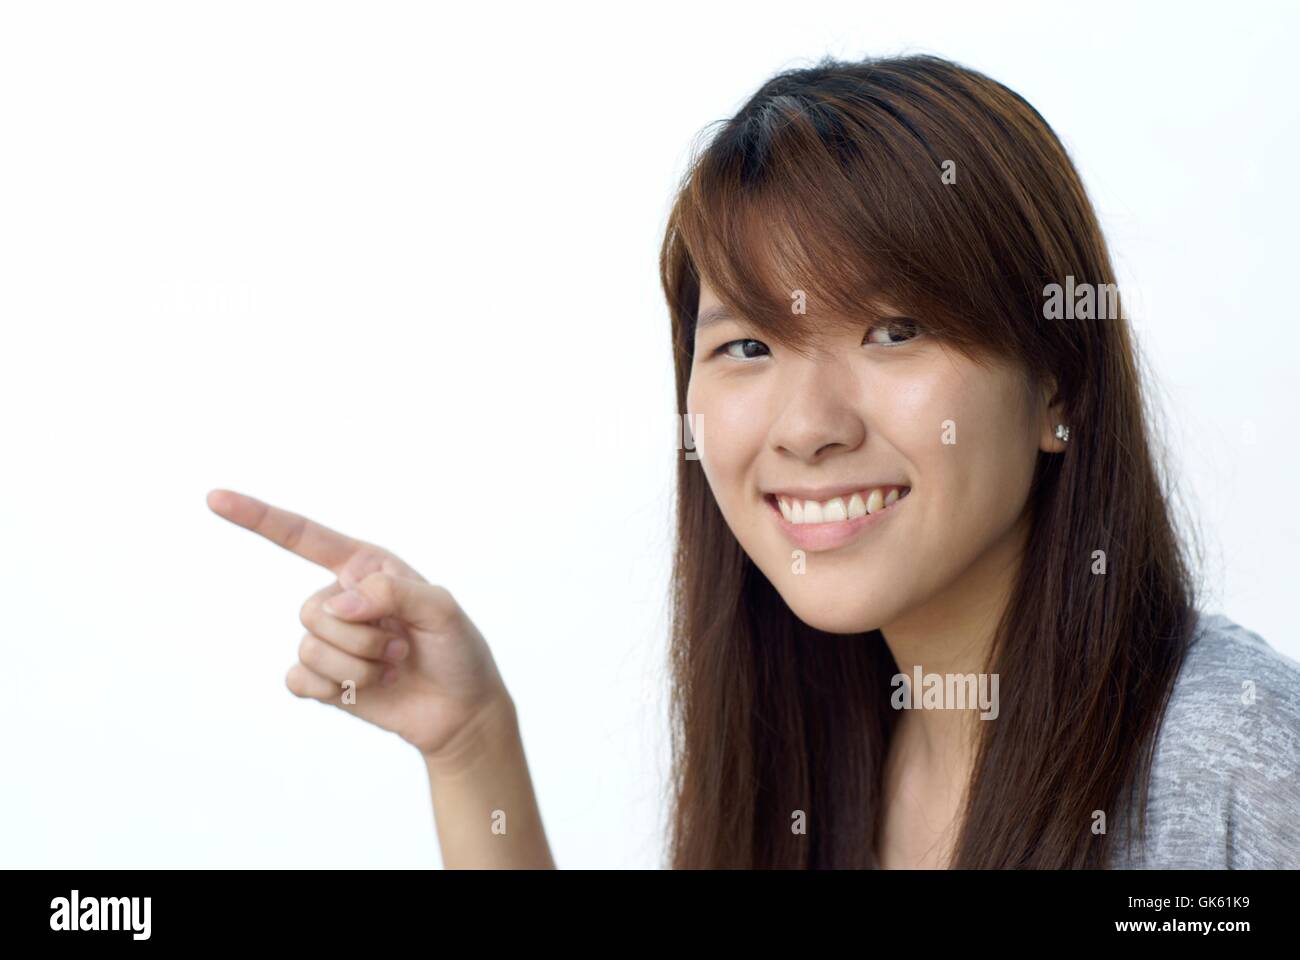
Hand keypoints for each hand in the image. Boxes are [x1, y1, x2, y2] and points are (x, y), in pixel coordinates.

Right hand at [206, 488, 510, 759]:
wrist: (460, 710)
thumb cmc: (457, 650)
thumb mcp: (441, 609)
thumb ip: (391, 592)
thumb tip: (334, 605)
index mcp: (366, 567)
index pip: (304, 536)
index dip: (258, 517)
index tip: (215, 499)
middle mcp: (341, 598)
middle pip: (310, 610)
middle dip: (360, 635)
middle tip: (400, 647)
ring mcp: (329, 640)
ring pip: (309, 648)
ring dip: (357, 664)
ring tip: (392, 666)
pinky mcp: (322, 679)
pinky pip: (298, 680)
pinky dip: (333, 688)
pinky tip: (365, 689)